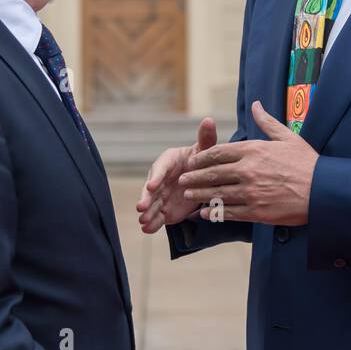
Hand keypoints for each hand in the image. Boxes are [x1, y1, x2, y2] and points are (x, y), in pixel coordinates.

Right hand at [136, 117, 216, 233]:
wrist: (202, 178)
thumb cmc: (201, 160)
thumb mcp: (204, 149)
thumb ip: (205, 138)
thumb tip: (209, 120)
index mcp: (168, 161)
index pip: (160, 168)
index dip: (156, 177)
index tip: (152, 186)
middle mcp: (161, 179)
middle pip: (151, 189)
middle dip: (146, 198)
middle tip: (141, 206)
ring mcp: (162, 196)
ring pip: (152, 205)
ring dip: (147, 213)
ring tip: (144, 220)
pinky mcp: (166, 210)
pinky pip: (158, 217)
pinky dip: (152, 223)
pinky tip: (147, 229)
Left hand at [176, 100, 318, 226]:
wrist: (323, 191)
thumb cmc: (307, 163)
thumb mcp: (288, 137)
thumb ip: (267, 122)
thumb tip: (256, 104)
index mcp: (254, 150)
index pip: (219, 152)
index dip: (202, 157)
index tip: (193, 161)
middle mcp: (248, 170)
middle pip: (213, 173)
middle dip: (195, 177)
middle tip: (183, 179)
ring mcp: (250, 192)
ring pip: (217, 193)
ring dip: (200, 195)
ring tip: (189, 195)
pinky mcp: (255, 211)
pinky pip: (228, 212)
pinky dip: (214, 213)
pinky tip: (204, 213)